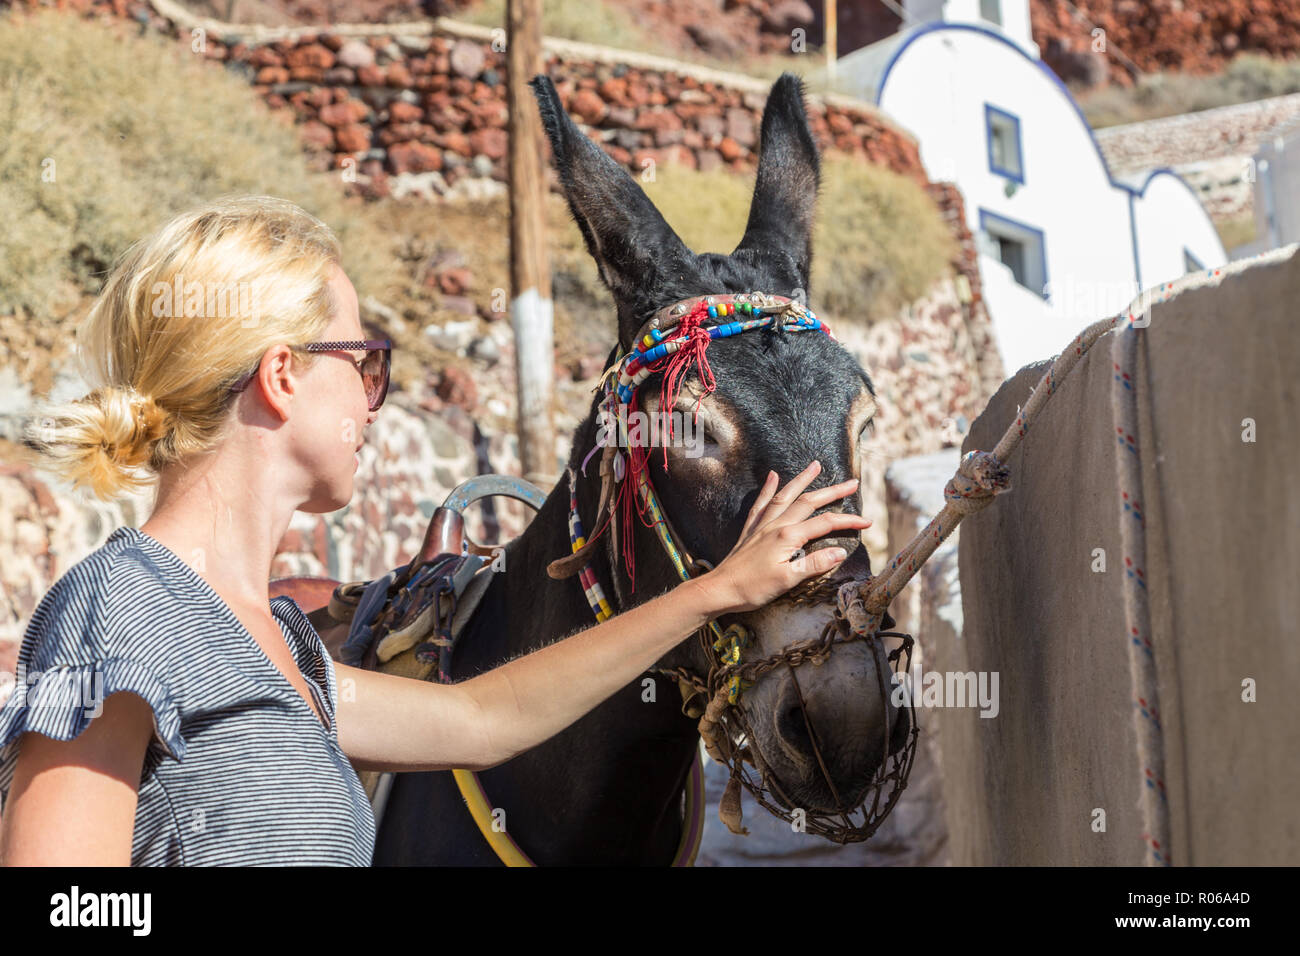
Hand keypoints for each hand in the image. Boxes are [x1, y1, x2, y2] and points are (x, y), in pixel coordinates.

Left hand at [693, 460, 871, 615]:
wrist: (720, 589)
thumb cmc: (753, 588)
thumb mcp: (788, 580)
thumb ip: (814, 564)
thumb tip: (840, 552)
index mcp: (788, 536)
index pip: (825, 524)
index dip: (848, 521)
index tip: (867, 522)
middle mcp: (776, 524)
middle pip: (809, 502)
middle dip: (833, 491)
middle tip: (852, 482)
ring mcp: (762, 525)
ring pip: (786, 495)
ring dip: (802, 480)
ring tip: (816, 465)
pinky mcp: (751, 529)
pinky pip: (762, 503)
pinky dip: (769, 488)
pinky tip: (773, 475)